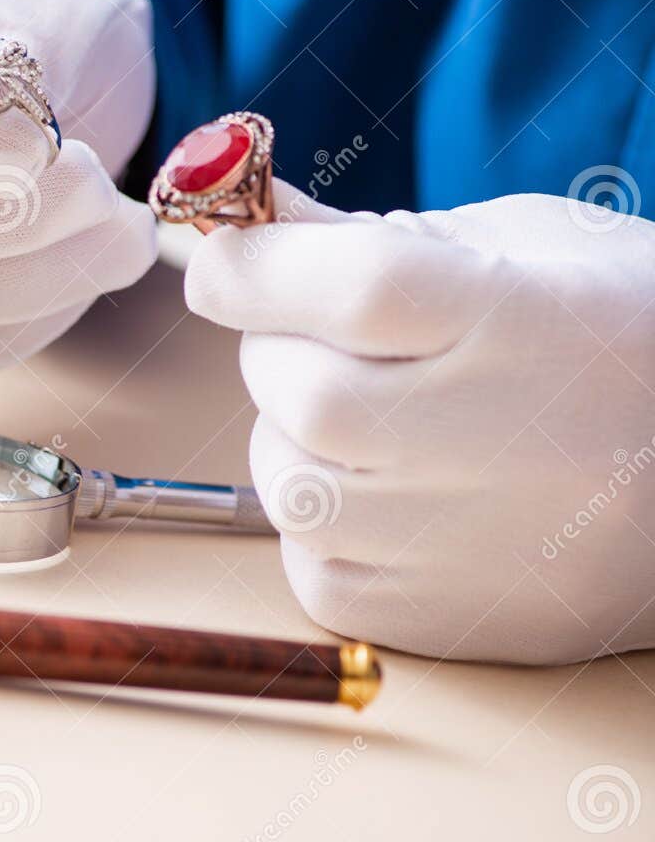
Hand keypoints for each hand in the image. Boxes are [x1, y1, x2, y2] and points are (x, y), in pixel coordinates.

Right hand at [0, 0, 156, 377]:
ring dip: (14, 281)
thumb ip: (22, 67)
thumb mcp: (52, 7)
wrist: (25, 84)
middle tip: (100, 197)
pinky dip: (4, 327)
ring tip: (119, 238)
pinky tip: (76, 277)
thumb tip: (1, 143)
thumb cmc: (35, 25)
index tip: (40, 143)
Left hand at [187, 181, 654, 663]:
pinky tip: (390, 494)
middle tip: (326, 341)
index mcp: (516, 319)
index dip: (257, 266)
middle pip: (296, 388)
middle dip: (276, 351)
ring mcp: (466, 542)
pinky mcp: (444, 619)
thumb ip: (366, 239)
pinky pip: (312, 567)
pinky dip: (322, 526)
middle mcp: (489, 437)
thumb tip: (242, 222)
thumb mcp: (518, 247)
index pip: (350, 287)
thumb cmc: (616, 337)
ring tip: (373, 420)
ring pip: (286, 484)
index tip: (226, 261)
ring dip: (294, 440)